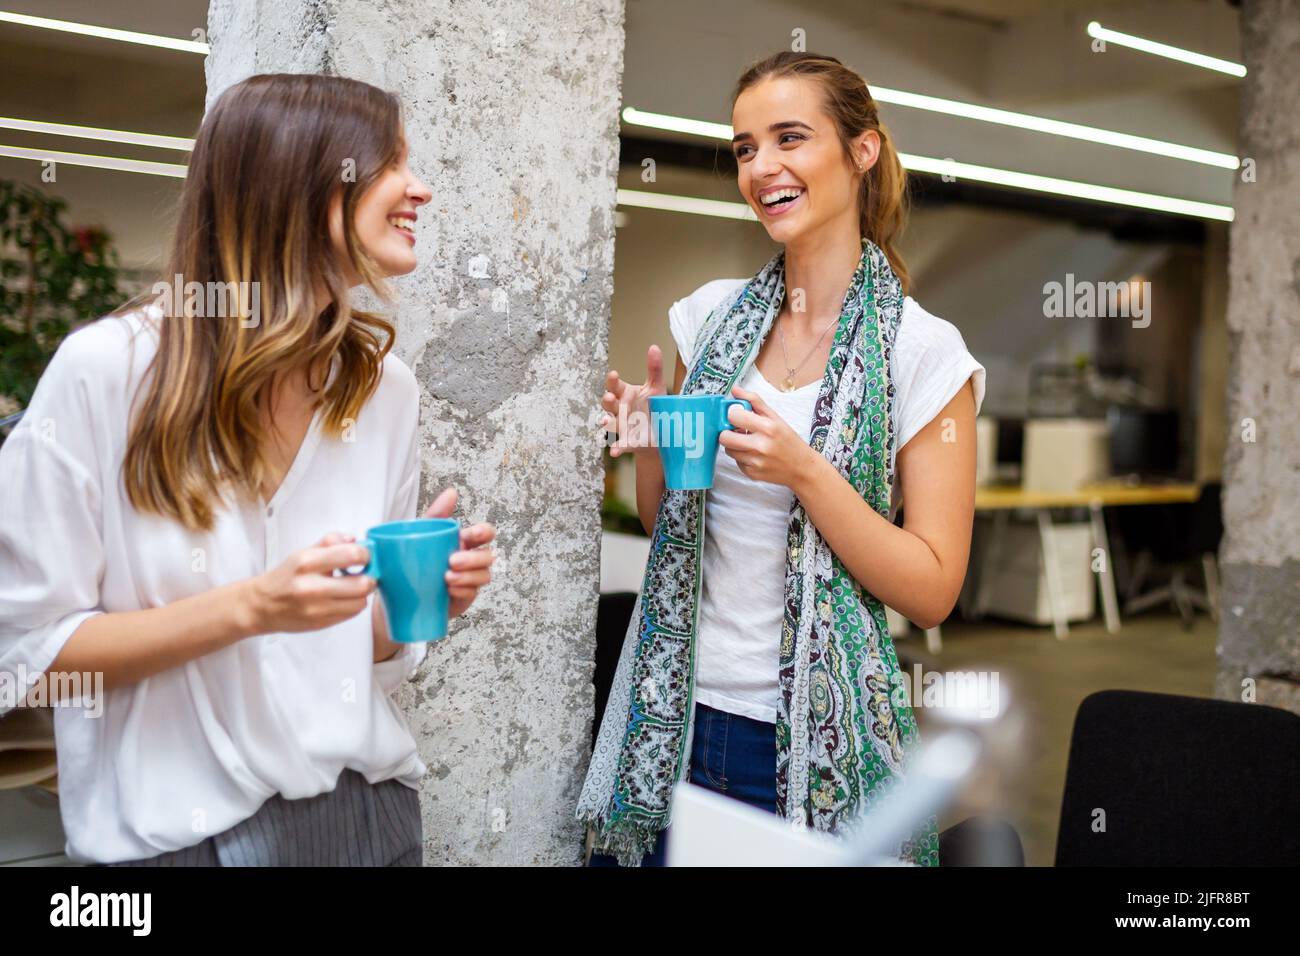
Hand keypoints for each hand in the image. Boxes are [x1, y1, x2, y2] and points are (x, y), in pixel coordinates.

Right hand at [244, 532, 375, 634]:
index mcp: (307, 562)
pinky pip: (351, 614)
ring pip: (361, 602)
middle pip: (363, 584)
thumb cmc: (285, 577)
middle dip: (369, 577)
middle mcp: (312, 587)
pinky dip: (353, 605)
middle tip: (365, 573)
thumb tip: (355, 539)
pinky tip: (343, 598)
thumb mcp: (303, 553)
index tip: (364, 556)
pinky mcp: (320, 623)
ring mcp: (317, 609)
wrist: (260, 606)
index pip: (351, 555)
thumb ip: (330, 542)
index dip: (366, 555)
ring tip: (353, 587)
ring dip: (362, 593)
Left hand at [423, 487, 496, 617]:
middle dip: (474, 559)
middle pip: (488, 556)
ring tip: (447, 578)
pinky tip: (449, 590)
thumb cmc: (414, 560)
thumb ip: (438, 513)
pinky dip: (462, 590)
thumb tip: (452, 492)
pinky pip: (472, 593)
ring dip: (468, 576)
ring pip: (484, 576)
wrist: (400, 592)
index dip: (484, 532)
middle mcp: (470, 560)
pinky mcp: (463, 597)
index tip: (473, 533)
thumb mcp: (422, 534)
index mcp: (463, 542)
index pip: (484, 534)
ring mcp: (468, 579)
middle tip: (452, 561)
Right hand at [601, 345, 665, 457]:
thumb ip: (654, 369)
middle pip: (608, 403)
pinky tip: (615, 452)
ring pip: (610, 423)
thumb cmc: (654, 407)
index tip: (614, 374)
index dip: (613, 381)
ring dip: (606, 422)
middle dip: (607, 400)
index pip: (616, 386)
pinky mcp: (627, 442)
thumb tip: (654, 346)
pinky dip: (616, 448)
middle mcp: (620, 409)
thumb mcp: (656, 388)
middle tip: (610, 397)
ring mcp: (622, 426)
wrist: (662, 434)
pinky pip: (619, 445)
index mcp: (626, 394)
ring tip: (606, 422)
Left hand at [717, 385, 817, 489]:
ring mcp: (756, 462)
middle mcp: (761, 446)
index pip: (733, 416)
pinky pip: (736, 462)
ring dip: (735, 445)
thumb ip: (754, 401)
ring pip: (728, 450)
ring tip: (749, 442)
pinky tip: (754, 454)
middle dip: (728, 432)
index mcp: (768, 427)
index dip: (732, 415)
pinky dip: (742, 457)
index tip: (738, 416)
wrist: (802, 467)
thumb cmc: (789, 441)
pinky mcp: (752, 474)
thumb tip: (735, 390)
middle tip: (737, 431)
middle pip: (724, 437)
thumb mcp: (775, 417)